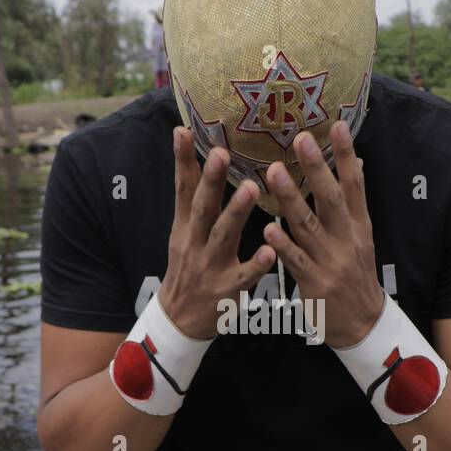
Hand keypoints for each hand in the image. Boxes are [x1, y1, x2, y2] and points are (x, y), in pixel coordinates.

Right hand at [157, 127, 275, 339]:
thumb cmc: (188, 266)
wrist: (179, 320)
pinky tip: (270, 250)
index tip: (185, 131)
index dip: (183, 160)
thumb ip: (189, 195)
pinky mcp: (227, 290)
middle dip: (211, 180)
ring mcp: (211, 266)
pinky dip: (256, 264)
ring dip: (237, 212)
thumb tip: (184, 150)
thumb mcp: (182, 231)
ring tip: (253, 188)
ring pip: (224, 236)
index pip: (183, 188)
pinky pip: (244, 276)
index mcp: (186, 227)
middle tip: (222, 153)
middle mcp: (195, 242)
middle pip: (202, 207)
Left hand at [263, 119, 385, 347]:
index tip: (338, 125)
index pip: (354, 184)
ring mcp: (331, 261)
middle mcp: (347, 240)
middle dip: (317, 168)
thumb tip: (357, 162)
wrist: (363, 324)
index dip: (346, 154)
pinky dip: (282, 244)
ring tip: (273, 172)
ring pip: (308, 225)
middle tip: (301, 139)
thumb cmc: (355, 275)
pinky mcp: (315, 283)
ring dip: (290, 198)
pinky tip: (268, 227)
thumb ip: (353, 202)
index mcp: (359, 226)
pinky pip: (296, 260)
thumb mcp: (362, 237)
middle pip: (331, 199)